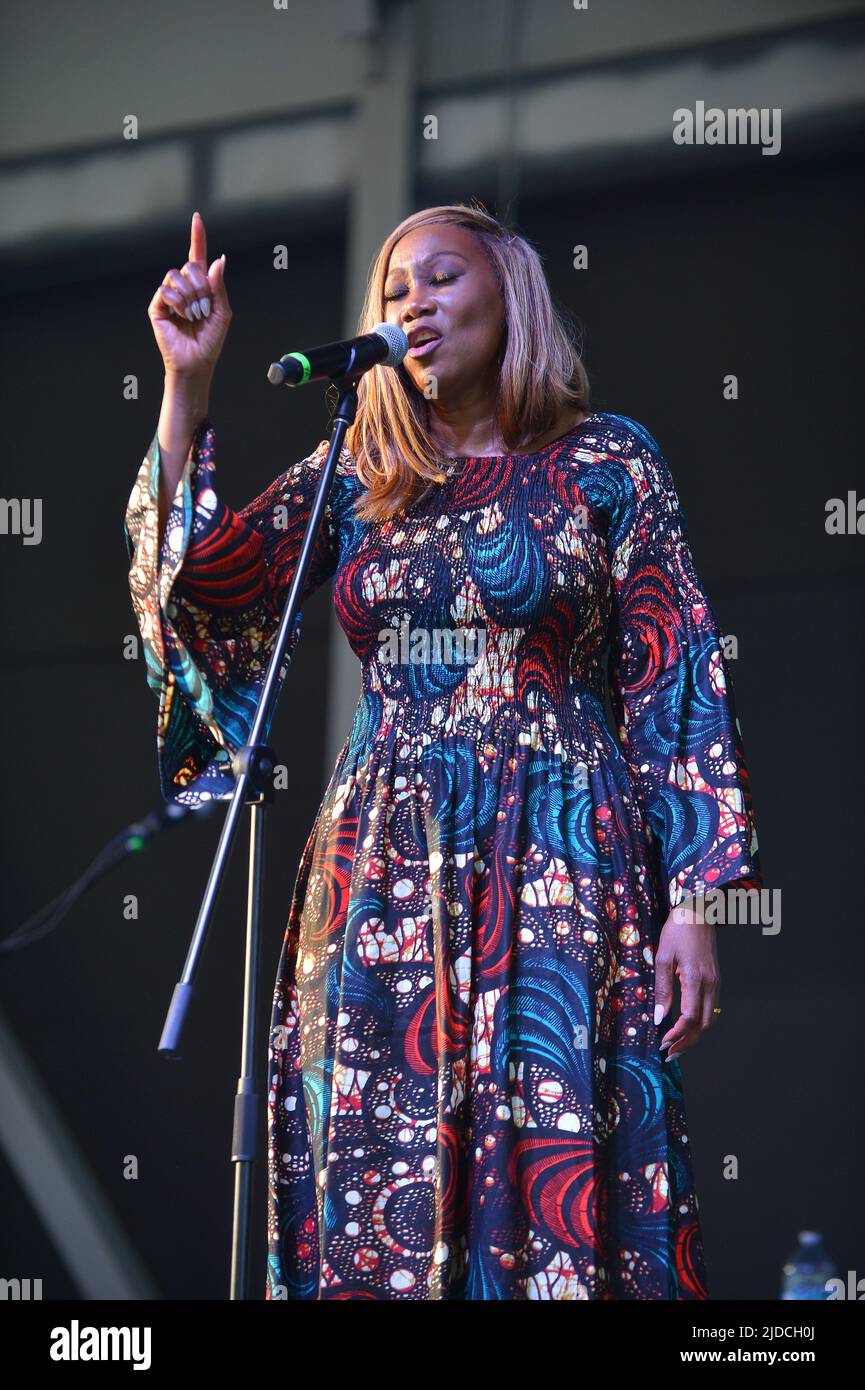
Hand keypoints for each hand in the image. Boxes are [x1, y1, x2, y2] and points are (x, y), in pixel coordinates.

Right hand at [147, 210, 231, 379]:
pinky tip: (182, 316)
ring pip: (176, 275)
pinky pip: (166, 289)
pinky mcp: (157, 305)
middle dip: (201, 287)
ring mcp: (168, 295)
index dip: (197, 237)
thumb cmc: (211, 340)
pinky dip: (178, 302)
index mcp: (200, 287)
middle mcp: (183, 287)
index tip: (197, 219)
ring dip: (190, 296)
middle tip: (205, 309)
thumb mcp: (223, 312)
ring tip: (194, 315)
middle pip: (189, 266)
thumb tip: (218, 260)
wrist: (196, 361)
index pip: (197, 256)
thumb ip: (219, 286)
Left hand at [653, 899, 720, 1061]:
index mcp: (695, 978)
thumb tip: (660, 1017)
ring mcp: (716, 982)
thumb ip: (662, 989)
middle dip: (688, 1042)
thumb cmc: (678, 931)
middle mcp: (710, 984)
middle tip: (670, 1053)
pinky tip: (687, 1025)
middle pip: (704, 1025)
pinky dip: (701, 1023)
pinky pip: (712, 1008)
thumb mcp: (663, 957)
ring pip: (711, 1019)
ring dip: (695, 1035)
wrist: (698, 911)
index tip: (663, 1042)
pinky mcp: (716, 980)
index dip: (677, 1034)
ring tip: (678, 1044)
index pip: (690, 1017)